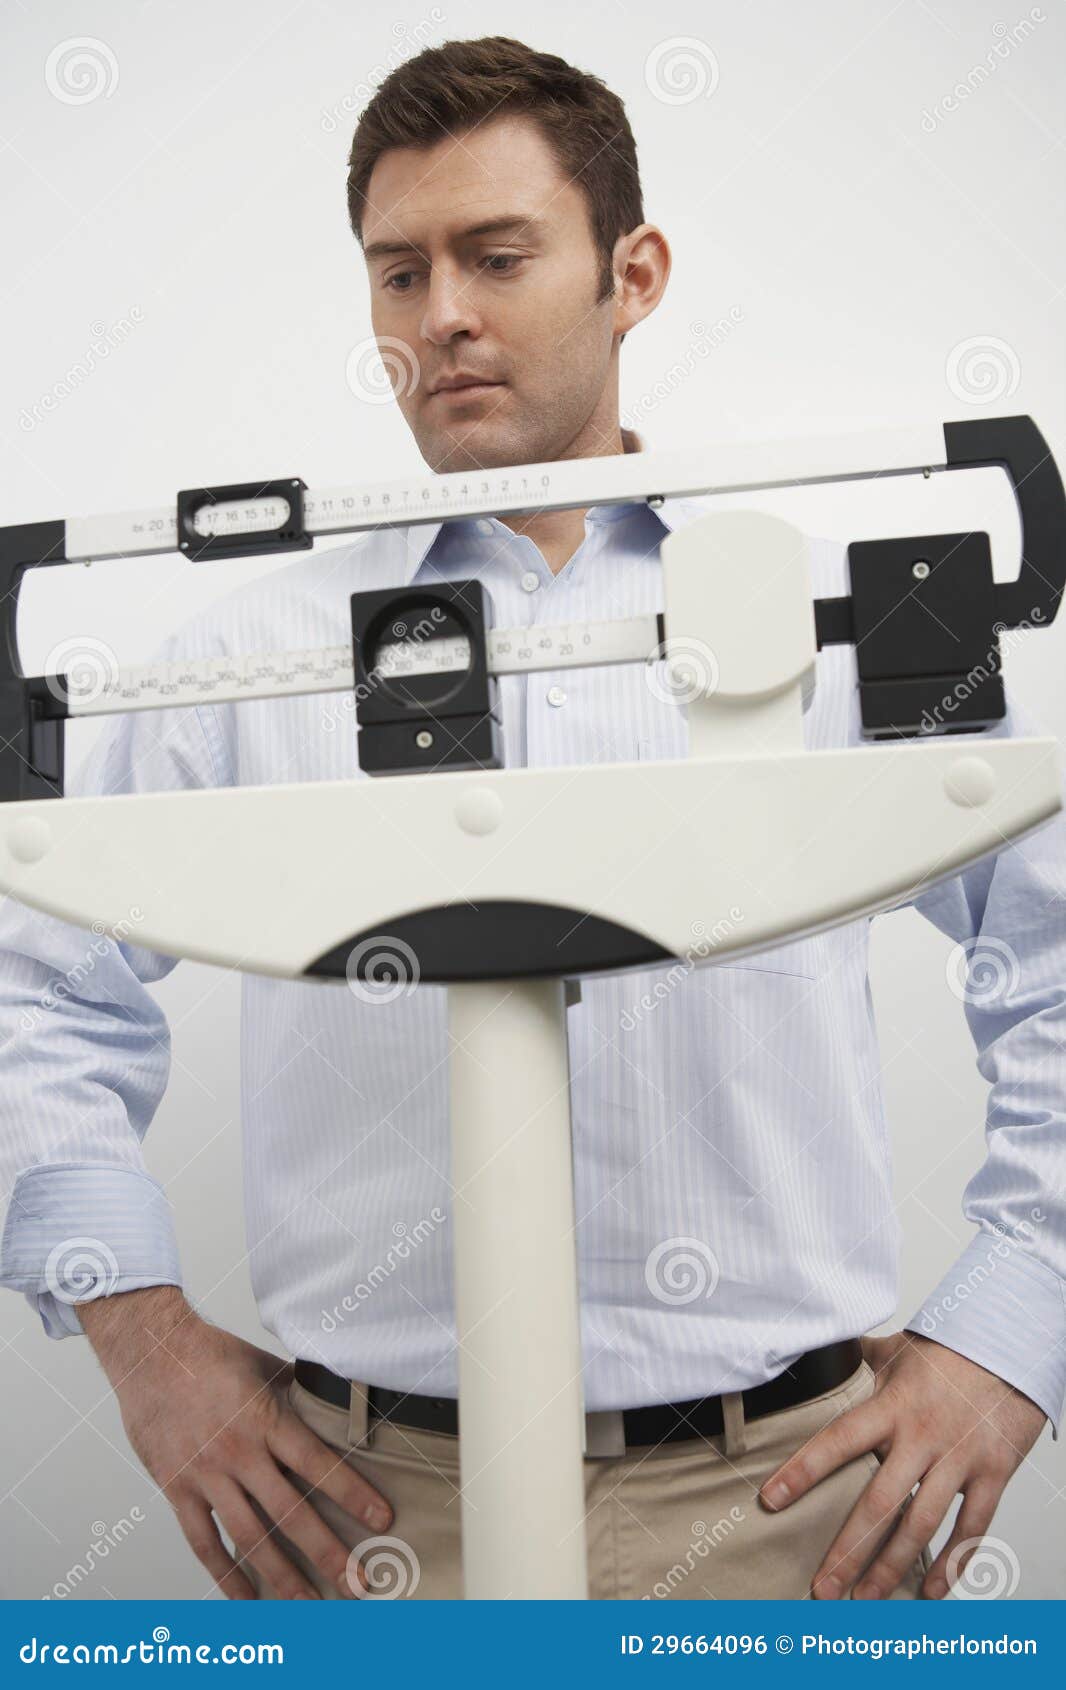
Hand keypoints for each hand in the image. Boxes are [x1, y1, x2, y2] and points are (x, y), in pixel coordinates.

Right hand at [78, 1286, 392, 1598]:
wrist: (150, 1354)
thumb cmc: (211, 1354)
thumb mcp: (264, 1366)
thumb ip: (298, 1395)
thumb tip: (337, 1407)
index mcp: (264, 1417)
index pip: (317, 1463)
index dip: (352, 1493)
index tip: (381, 1521)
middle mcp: (237, 1451)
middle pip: (288, 1511)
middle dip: (326, 1551)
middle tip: (356, 1583)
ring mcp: (205, 1474)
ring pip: (248, 1536)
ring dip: (282, 1576)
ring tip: (310, 1606)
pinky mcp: (177, 1489)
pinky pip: (203, 1541)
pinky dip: (226, 1575)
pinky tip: (249, 1600)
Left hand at [758, 1331, 1045, 1598]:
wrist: (1011, 1349)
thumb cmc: (949, 1350)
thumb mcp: (895, 1349)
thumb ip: (856, 1360)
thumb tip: (815, 1351)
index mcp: (892, 1406)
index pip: (838, 1441)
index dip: (803, 1471)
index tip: (771, 1500)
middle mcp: (922, 1438)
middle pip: (879, 1503)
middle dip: (848, 1550)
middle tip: (822, 1587)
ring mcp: (958, 1459)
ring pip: (921, 1525)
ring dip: (891, 1567)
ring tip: (864, 1599)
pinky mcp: (992, 1474)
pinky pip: (972, 1528)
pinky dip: (953, 1564)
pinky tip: (930, 1591)